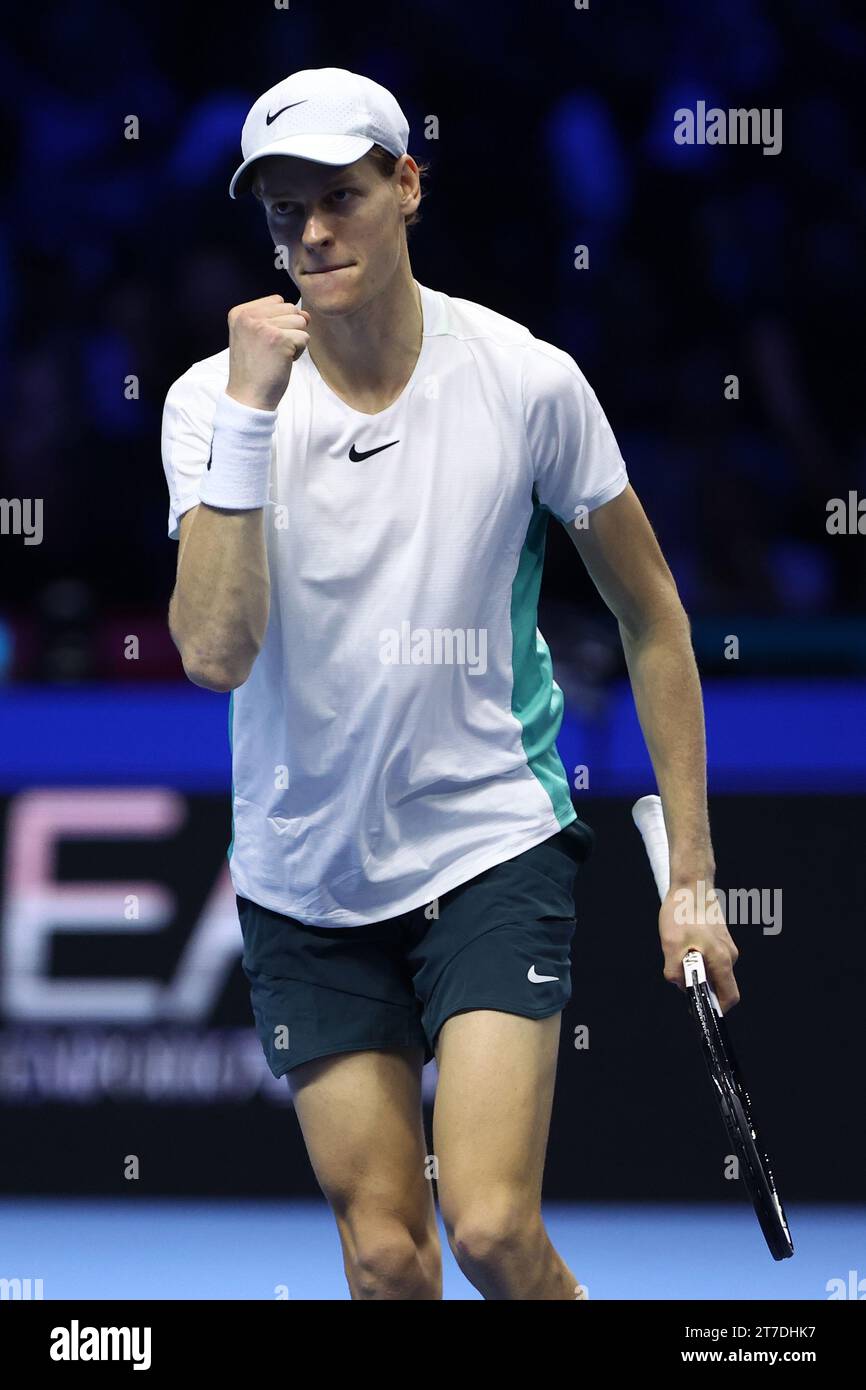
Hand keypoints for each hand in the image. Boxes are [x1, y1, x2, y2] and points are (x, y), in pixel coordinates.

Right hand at [226, 294, 310, 411]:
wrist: (248, 397)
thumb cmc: (254, 369)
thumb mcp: (255, 336)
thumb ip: (276, 318)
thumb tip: (306, 314)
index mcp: (240, 312)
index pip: (277, 301)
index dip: (279, 322)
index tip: (264, 341)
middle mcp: (249, 316)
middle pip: (290, 309)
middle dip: (289, 330)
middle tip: (271, 351)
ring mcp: (264, 326)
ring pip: (300, 322)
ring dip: (295, 341)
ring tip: (277, 355)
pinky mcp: (279, 339)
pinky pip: (305, 338)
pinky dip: (298, 353)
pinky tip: (282, 362)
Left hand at [658, 882, 739, 1012]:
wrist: (692, 884)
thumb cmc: (682, 913)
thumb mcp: (671, 945)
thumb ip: (675, 971)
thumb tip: (681, 986)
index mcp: (722, 960)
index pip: (729, 997)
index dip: (715, 1008)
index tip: (698, 1008)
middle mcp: (730, 955)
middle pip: (720, 984)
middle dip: (701, 986)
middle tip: (680, 976)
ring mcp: (727, 945)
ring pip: (714, 969)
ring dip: (697, 970)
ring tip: (678, 953)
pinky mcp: (721, 937)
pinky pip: (711, 957)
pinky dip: (698, 958)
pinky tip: (683, 943)